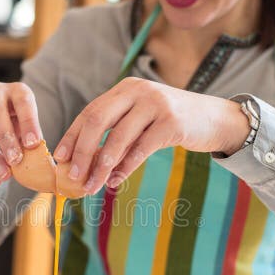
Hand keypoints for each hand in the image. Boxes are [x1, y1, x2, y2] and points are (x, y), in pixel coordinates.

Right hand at [0, 81, 43, 186]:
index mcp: (17, 90)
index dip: (28, 123)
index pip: (23, 102)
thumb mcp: (30, 126)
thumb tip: (39, 161)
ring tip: (2, 175)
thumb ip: (32, 140)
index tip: (33, 144)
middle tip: (14, 161)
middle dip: (5, 138)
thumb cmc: (19, 122)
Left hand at [53, 77, 248, 193]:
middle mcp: (138, 91)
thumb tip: (86, 165)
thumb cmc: (171, 123)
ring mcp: (156, 104)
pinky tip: (115, 181)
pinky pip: (141, 149)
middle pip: (98, 120)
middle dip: (82, 151)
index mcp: (125, 89)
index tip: (60, 159)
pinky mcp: (172, 122)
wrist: (215, 119)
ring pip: (118, 138)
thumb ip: (117, 136)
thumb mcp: (141, 122)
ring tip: (92, 186)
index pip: (90, 112)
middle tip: (73, 176)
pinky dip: (126, 167)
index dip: (72, 136)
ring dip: (101, 166)